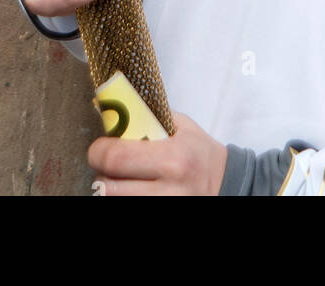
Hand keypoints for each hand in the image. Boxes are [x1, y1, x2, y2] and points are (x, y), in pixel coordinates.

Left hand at [88, 112, 228, 195]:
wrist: (226, 184)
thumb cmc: (200, 152)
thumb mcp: (180, 126)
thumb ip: (147, 117)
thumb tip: (108, 107)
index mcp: (172, 158)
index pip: (116, 157)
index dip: (98, 152)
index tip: (99, 147)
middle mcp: (168, 189)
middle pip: (108, 187)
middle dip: (99, 173)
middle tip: (103, 164)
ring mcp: (166, 207)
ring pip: (115, 200)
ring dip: (110, 189)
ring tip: (119, 178)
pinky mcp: (163, 216)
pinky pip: (127, 207)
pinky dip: (123, 197)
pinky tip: (131, 188)